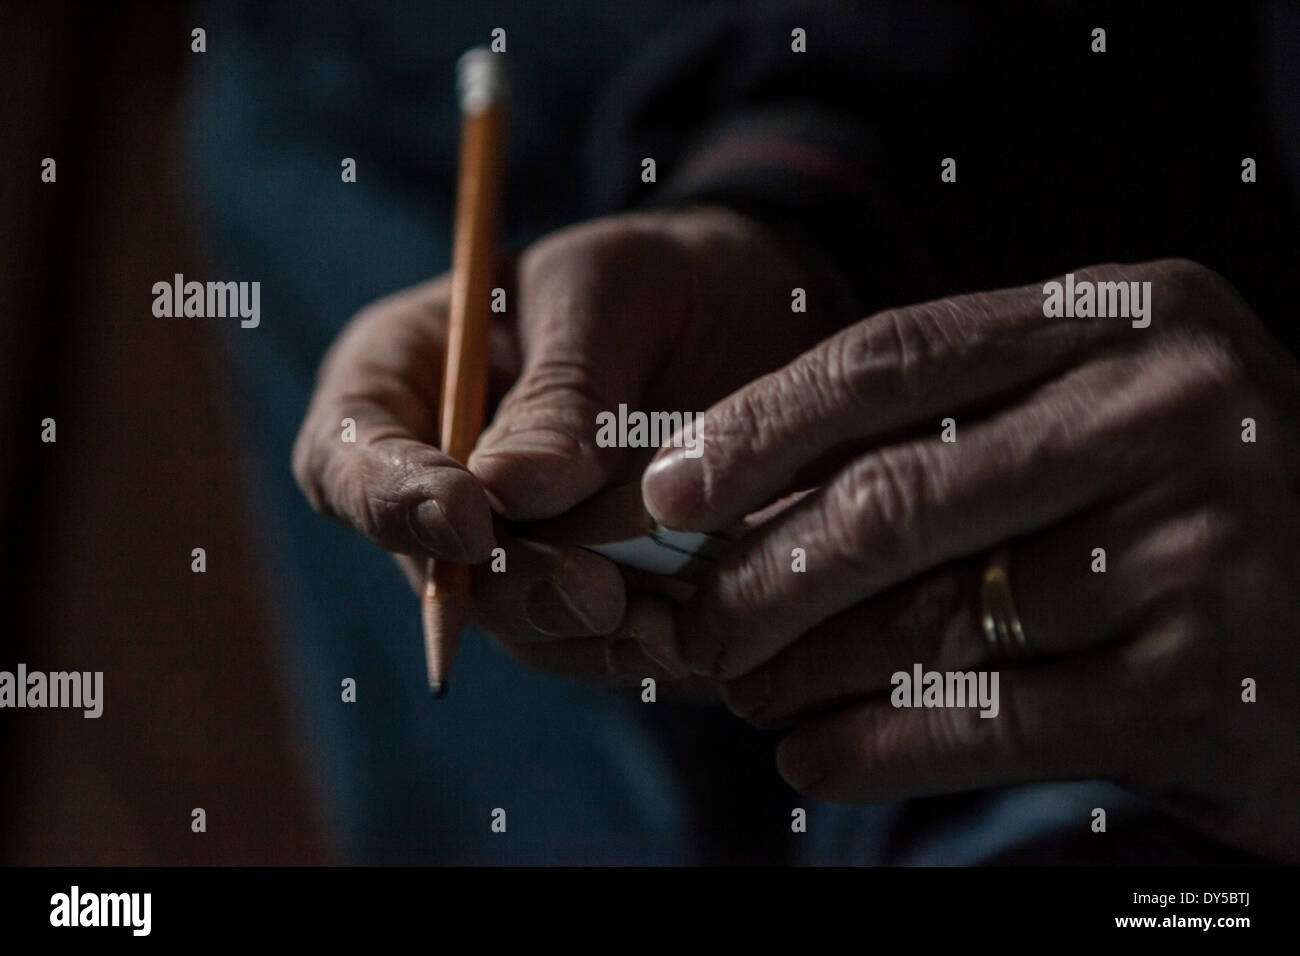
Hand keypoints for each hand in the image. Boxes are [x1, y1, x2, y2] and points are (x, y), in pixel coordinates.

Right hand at [292, 205, 841, 685]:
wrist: (750, 315)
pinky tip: (688, 634)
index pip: (347, 458)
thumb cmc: (656, 278)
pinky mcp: (587, 588)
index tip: (470, 521)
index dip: (392, 502)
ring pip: (517, 620)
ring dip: (581, 632)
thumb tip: (506, 494)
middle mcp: (442, 481)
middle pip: (435, 564)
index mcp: (403, 381)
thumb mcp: (609, 292)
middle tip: (594, 592)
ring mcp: (513, 545)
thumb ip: (561, 389)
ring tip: (663, 625)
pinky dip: (633, 645)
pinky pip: (590, 640)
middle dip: (513, 585)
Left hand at [641, 259, 1299, 859]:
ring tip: (744, 691)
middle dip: (759, 575)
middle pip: (892, 496)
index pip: (894, 359)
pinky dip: (876, 746)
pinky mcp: (1207, 685)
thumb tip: (747, 499)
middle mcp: (1171, 412)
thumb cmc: (1196, 512)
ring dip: (802, 668)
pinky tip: (812, 758)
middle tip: (690, 626)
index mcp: (1127, 319)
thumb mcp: (1101, 423)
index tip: (666, 493)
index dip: (759, 427)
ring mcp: (1198, 548)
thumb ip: (959, 435)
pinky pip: (987, 721)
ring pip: (927, 617)